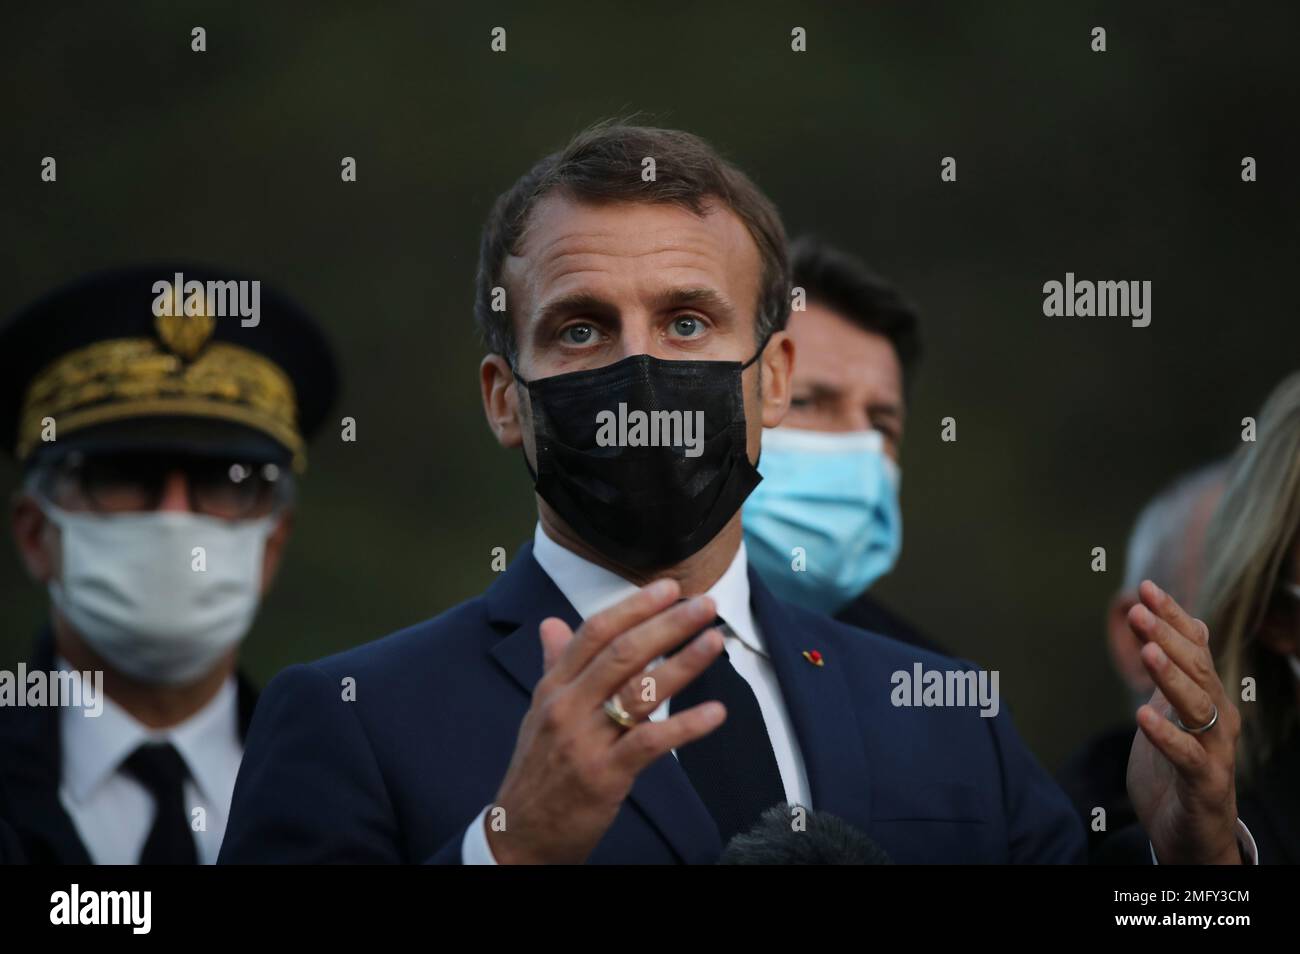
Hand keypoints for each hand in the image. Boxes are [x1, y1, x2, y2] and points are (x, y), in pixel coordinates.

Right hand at [486, 579, 726, 863]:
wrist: (519, 833)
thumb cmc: (537, 769)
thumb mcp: (538, 712)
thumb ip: (554, 664)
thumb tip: (552, 623)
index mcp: (554, 687)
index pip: (594, 633)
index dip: (633, 606)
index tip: (669, 587)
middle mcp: (567, 707)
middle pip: (622, 653)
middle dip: (667, 624)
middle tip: (705, 605)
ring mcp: (585, 741)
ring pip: (639, 691)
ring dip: (682, 663)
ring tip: (714, 642)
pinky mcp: (605, 775)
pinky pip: (650, 743)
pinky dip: (686, 726)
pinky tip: (716, 712)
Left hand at [1125, 580, 1242, 863]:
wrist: (1191, 833)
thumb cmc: (1179, 768)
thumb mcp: (1174, 712)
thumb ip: (1178, 672)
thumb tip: (1188, 623)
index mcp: (1209, 696)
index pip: (1195, 647)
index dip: (1173, 617)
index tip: (1146, 588)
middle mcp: (1218, 718)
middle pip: (1196, 669)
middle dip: (1167, 637)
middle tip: (1138, 611)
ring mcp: (1215, 750)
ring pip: (1197, 707)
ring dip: (1172, 678)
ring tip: (1148, 652)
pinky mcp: (1206, 784)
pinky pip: (1188, 756)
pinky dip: (1166, 735)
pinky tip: (1141, 716)